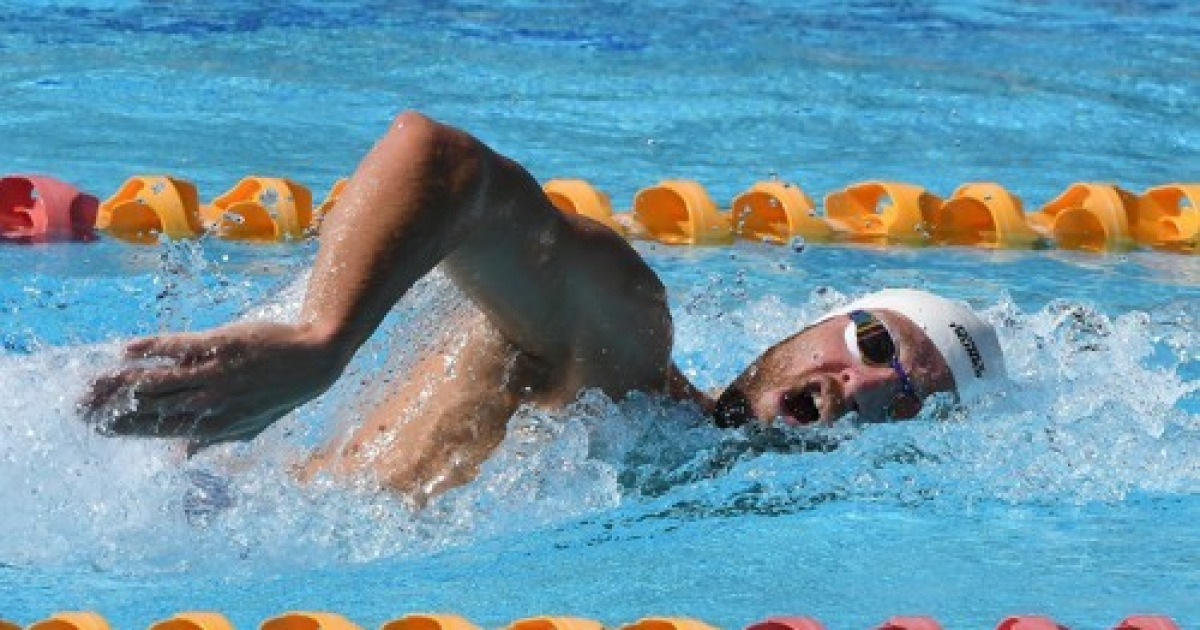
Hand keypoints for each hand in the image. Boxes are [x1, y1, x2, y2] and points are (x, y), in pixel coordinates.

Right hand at [83, 321, 344, 453]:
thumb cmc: (281, 392)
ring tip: (90, 381)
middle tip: (77, 406)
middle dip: (111, 407)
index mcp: (215, 425)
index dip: (125, 429)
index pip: (159, 430)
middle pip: (151, 406)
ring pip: (158, 380)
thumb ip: (212, 440)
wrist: (314, 358)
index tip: (96, 427)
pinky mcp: (220, 344)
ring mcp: (214, 373)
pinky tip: (126, 349)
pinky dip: (151, 348)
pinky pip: (179, 347)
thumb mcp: (249, 426)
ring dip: (120, 381)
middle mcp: (210, 402)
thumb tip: (178, 457)